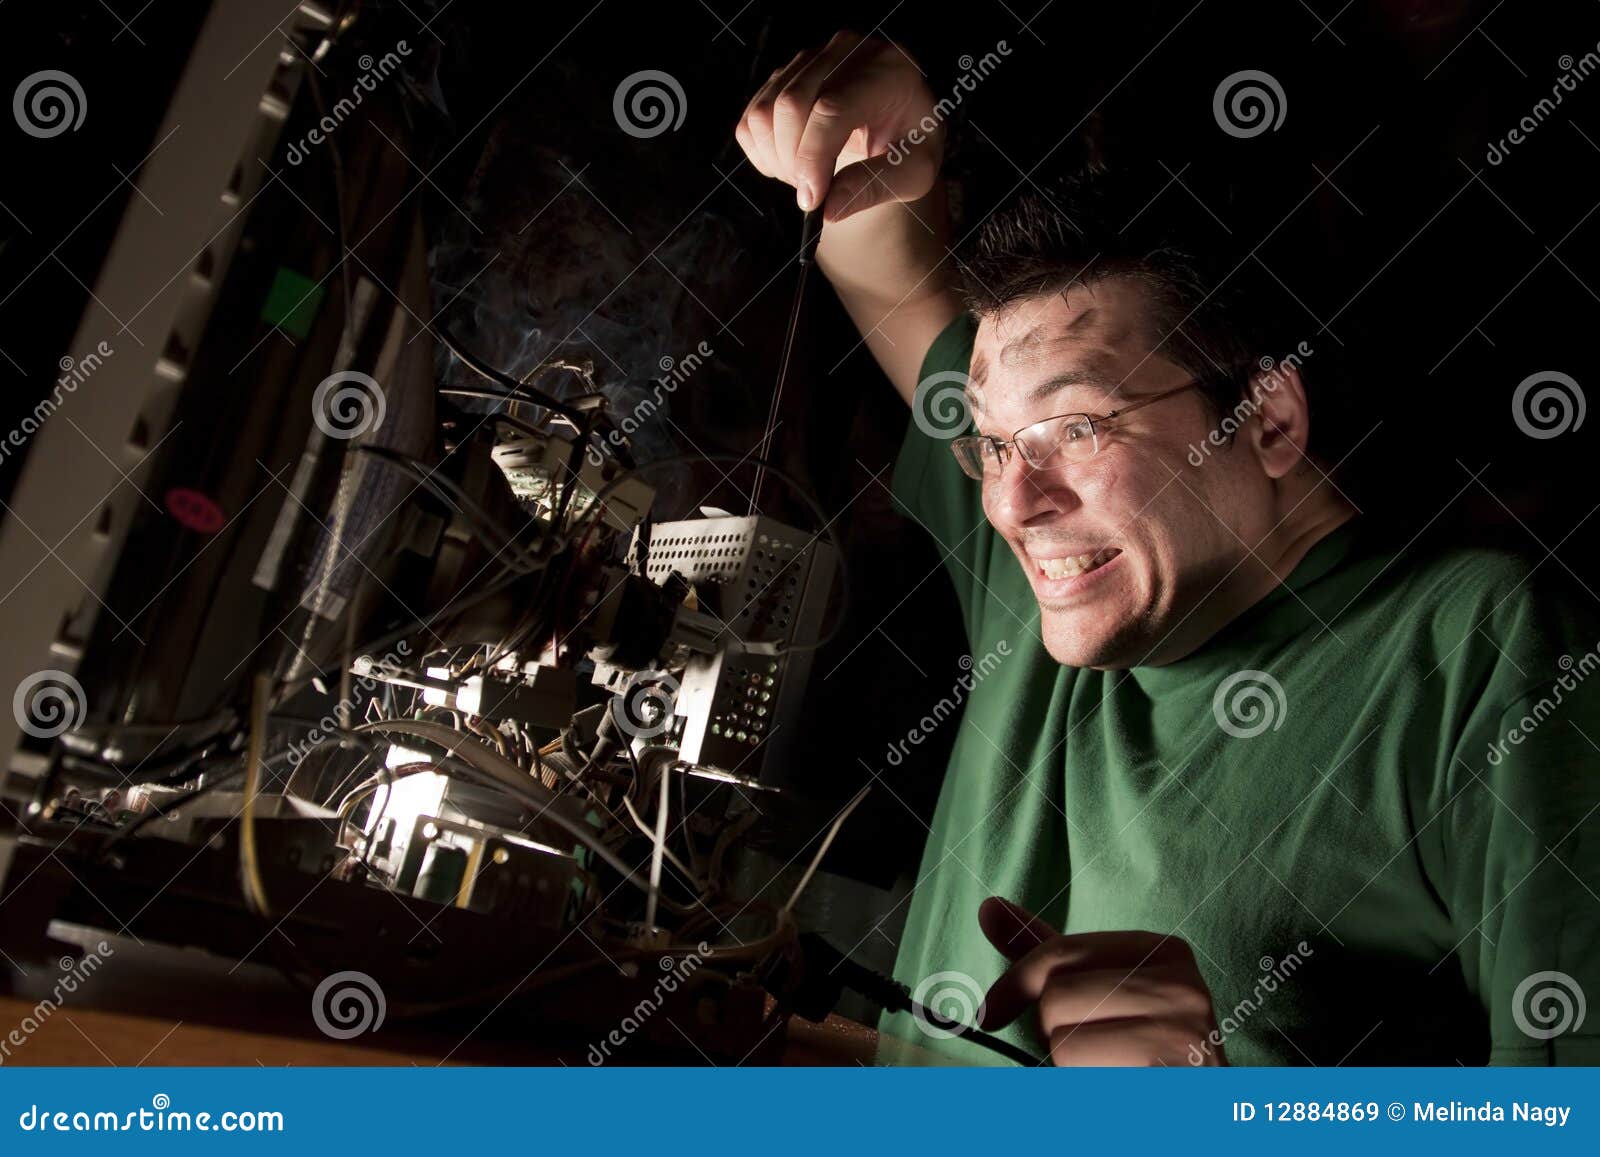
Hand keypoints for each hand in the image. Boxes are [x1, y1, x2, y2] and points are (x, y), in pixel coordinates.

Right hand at [733, 31, 942, 222]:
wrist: (897, 125)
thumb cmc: (910, 147)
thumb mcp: (914, 172)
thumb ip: (876, 186)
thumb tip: (829, 209)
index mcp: (888, 70)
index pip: (833, 107)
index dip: (814, 157)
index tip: (812, 200)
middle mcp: (845, 50)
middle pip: (791, 104)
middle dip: (794, 161)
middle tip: (814, 193)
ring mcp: (809, 59)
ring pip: (765, 112)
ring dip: (778, 159)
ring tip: (809, 177)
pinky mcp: (783, 75)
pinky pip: (751, 120)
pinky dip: (764, 153)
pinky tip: (794, 162)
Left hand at [977, 897, 1226, 1065]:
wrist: (1201, 1109)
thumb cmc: (1139, 1050)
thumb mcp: (1093, 989)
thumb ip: (1046, 954)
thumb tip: (988, 907)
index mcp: (1163, 950)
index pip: (1060, 951)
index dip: (1015, 983)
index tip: (989, 1014)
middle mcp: (1181, 982)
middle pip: (1057, 997)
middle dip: (1054, 1033)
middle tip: (1090, 1052)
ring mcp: (1186, 1029)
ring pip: (1063, 1042)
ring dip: (1070, 1067)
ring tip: (1109, 1069)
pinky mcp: (1174, 1075)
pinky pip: (1084, 1076)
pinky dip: (1086, 1087)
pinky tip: (1119, 1085)